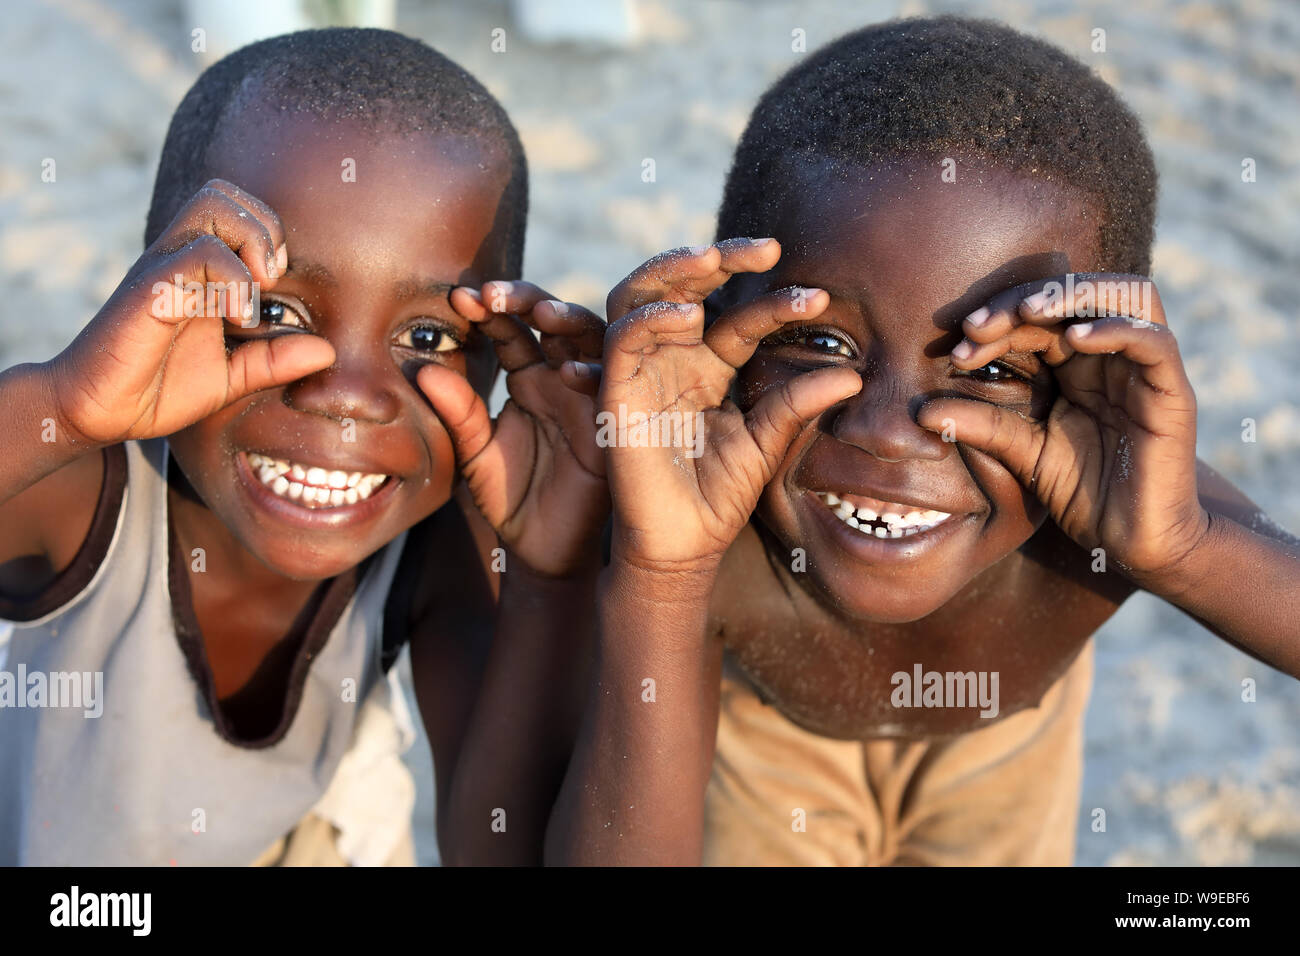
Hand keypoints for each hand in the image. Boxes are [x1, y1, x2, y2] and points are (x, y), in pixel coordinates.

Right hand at [44, 180, 334, 446]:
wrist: (98, 411)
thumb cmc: (159, 387)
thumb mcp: (232, 377)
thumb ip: (275, 360)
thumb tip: (328, 351)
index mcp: (197, 270)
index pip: (236, 209)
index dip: (269, 235)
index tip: (277, 285)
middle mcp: (177, 259)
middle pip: (221, 193)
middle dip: (262, 228)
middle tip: (270, 281)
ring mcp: (161, 270)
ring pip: (209, 209)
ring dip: (250, 245)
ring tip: (256, 295)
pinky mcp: (148, 291)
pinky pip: (194, 256)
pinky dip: (231, 280)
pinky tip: (238, 317)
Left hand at [416, 281, 606, 576]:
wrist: (539, 549)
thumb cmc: (508, 495)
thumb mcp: (475, 452)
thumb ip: (456, 412)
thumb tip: (424, 369)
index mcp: (528, 376)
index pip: (512, 329)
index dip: (490, 309)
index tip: (459, 298)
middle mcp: (562, 378)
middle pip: (555, 320)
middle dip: (528, 300)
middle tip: (495, 294)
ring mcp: (591, 398)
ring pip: (593, 343)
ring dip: (571, 323)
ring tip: (542, 315)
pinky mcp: (613, 427)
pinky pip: (613, 392)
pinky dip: (596, 376)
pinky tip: (571, 371)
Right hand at [600, 238, 861, 573]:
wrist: (683, 545)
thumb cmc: (721, 496)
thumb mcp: (767, 443)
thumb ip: (798, 404)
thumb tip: (854, 374)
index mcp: (711, 367)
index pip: (742, 319)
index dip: (777, 304)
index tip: (818, 298)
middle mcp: (674, 359)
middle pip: (686, 286)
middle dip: (721, 257)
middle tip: (766, 247)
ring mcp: (642, 371)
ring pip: (643, 295)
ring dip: (675, 269)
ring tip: (713, 257)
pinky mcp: (615, 391)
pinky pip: (623, 339)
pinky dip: (648, 319)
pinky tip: (684, 315)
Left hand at [919, 273, 1207, 578]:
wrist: (1133, 538)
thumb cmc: (1082, 491)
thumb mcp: (1022, 453)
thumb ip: (982, 427)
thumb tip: (922, 411)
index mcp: (1073, 363)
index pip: (1036, 317)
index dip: (996, 321)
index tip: (956, 347)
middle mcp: (1109, 355)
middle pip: (1072, 295)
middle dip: (1021, 302)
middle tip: (976, 326)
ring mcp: (1144, 368)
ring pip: (1124, 296)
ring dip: (1073, 295)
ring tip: (1028, 312)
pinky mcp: (1172, 391)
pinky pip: (1154, 341)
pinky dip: (1116, 329)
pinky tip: (1075, 340)